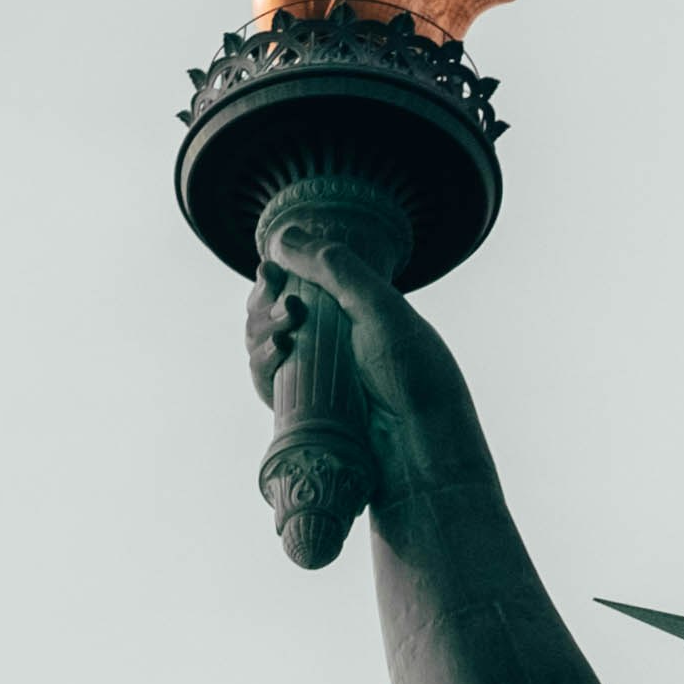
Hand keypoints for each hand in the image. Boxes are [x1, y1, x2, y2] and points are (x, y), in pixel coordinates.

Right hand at [242, 215, 481, 508]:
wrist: (422, 446)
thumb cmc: (412, 375)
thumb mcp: (379, 307)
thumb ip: (334, 267)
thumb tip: (281, 238)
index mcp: (348, 314)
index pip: (296, 285)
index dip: (276, 275)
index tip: (270, 269)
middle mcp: (327, 345)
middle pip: (271, 312)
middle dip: (265, 300)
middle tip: (286, 304)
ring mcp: (312, 380)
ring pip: (262, 345)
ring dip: (261, 328)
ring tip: (285, 328)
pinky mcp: (301, 415)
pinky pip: (266, 384)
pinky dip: (261, 363)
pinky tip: (275, 351)